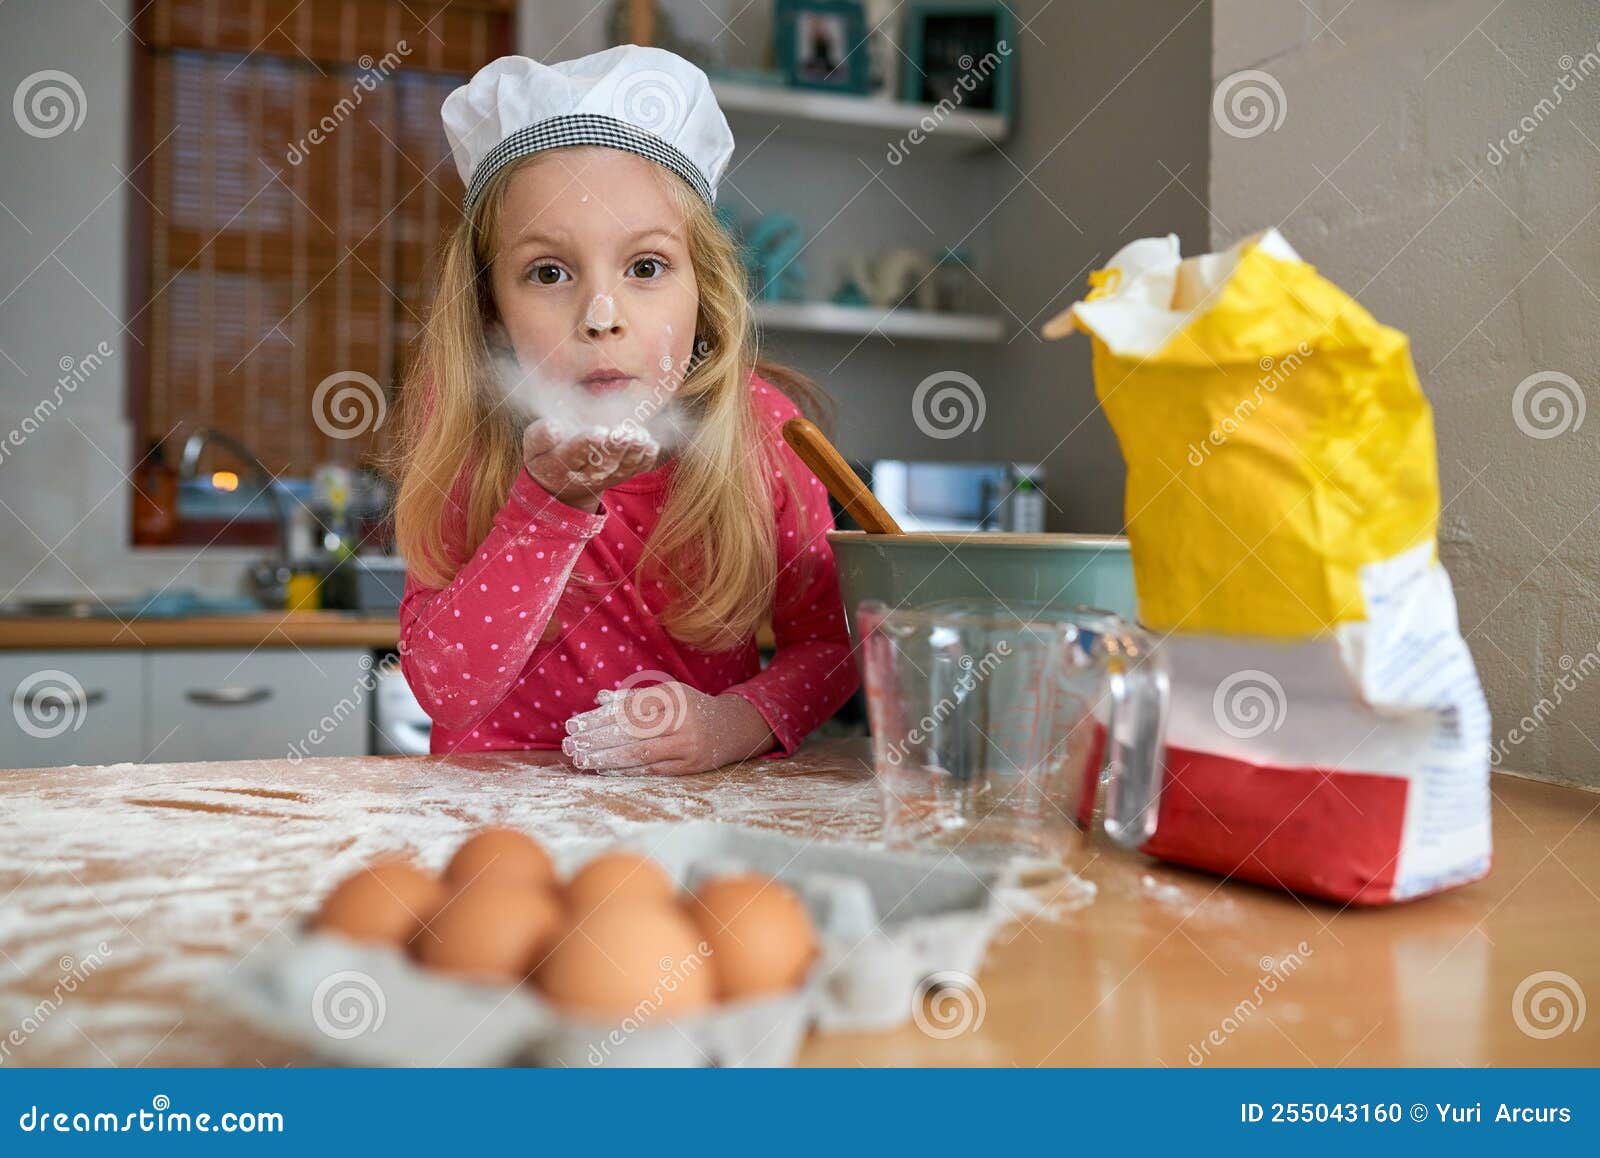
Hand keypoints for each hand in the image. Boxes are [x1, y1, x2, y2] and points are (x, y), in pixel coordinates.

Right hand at [522, 417, 660, 512]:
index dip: (587, 443)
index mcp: (559, 465)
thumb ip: (540, 435)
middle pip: (602, 463)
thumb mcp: (534, 445)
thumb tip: (554, 427)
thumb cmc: (546, 455)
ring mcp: (605, 478)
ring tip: (640, 436)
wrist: (560, 485)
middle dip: (615, 447)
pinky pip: (635, 470)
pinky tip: (651, 445)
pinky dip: (645, 459)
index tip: (599, 431)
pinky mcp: (620, 476)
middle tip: (625, 432)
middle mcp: (584, 475)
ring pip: (621, 467)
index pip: (574, 454)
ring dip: (633, 452)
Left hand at [561, 682, 776, 774]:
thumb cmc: (691, 708)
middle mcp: (680, 719)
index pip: (627, 709)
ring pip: (639, 753)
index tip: (573, 725)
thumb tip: (599, 698)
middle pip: (630, 731)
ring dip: (606, 759)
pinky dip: (626, 770)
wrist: (732, 728)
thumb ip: (634, 698)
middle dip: (596, 739)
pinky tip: (605, 771)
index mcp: (671, 696)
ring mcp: (686, 745)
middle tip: (569, 745)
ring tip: (580, 760)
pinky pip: (652, 769)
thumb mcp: (668, 694)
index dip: (598, 718)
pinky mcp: (689, 766)